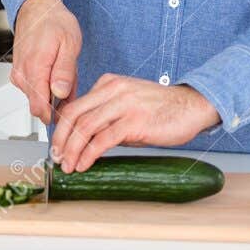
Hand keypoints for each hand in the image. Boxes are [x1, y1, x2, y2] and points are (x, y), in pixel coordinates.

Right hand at [10, 0, 80, 122]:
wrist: (36, 8)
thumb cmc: (54, 22)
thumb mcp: (69, 43)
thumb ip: (65, 71)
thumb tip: (60, 94)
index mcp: (35, 68)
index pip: (39, 108)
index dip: (56, 115)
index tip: (70, 110)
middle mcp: (22, 75)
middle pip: (41, 105)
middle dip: (59, 99)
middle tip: (73, 78)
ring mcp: (19, 75)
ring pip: (39, 97)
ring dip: (55, 90)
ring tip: (65, 68)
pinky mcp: (19, 74)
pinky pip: (35, 88)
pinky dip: (48, 83)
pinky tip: (57, 68)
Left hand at [50, 75, 219, 173]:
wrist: (192, 106)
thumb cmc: (163, 109)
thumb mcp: (129, 105)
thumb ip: (108, 116)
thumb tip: (87, 140)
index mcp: (109, 83)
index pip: (76, 105)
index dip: (62, 128)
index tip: (58, 145)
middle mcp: (114, 89)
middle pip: (75, 114)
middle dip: (61, 139)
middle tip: (57, 157)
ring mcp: (124, 104)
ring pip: (86, 126)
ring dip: (73, 149)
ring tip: (68, 165)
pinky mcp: (135, 120)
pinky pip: (104, 138)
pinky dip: (89, 153)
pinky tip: (85, 164)